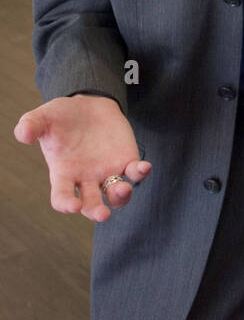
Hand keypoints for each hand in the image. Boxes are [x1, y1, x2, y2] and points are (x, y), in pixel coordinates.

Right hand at [14, 95, 150, 222]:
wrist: (87, 104)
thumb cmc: (60, 116)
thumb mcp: (42, 118)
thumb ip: (31, 125)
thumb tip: (23, 134)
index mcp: (63, 174)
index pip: (62, 198)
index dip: (66, 204)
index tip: (72, 206)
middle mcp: (86, 179)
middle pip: (92, 205)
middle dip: (96, 211)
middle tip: (102, 214)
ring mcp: (107, 172)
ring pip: (116, 196)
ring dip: (121, 197)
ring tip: (122, 189)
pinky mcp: (126, 160)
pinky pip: (135, 173)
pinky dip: (140, 173)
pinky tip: (144, 167)